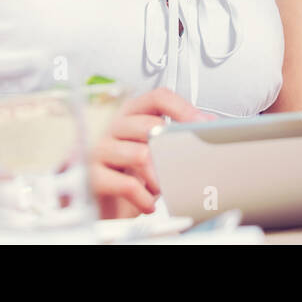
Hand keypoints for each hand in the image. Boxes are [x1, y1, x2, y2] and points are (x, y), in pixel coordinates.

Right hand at [88, 88, 212, 219]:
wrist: (101, 205)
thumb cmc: (128, 173)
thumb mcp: (152, 151)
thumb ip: (174, 137)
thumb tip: (209, 127)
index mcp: (131, 114)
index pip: (158, 97)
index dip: (183, 108)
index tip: (202, 124)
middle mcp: (113, 126)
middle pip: (151, 125)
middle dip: (174, 149)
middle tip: (184, 166)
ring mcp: (98, 149)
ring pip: (140, 155)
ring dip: (160, 177)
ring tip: (162, 187)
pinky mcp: (91, 175)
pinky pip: (126, 184)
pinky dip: (144, 198)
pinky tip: (148, 203)